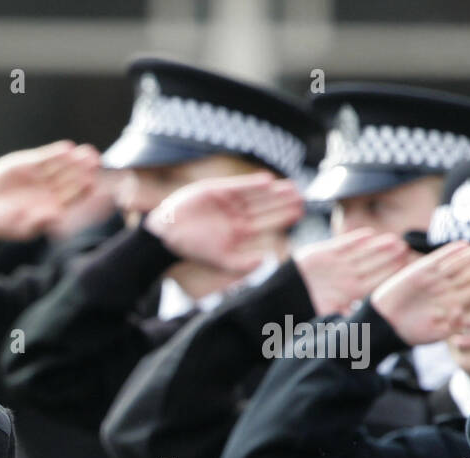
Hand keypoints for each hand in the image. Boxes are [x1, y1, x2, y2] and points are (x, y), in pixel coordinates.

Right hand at [0, 140, 99, 240]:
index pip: (73, 197)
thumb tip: (56, 217)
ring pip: (63, 166)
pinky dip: (56, 153)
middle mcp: (52, 191)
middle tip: (95, 161)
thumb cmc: (3, 224)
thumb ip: (37, 223)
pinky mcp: (32, 164)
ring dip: (75, 158)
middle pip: (72, 178)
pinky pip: (47, 157)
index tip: (91, 182)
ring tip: (86, 152)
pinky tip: (67, 148)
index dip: (83, 189)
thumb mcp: (19, 228)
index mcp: (54, 207)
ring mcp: (43, 176)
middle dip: (84, 170)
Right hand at [144, 172, 302, 273]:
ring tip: (291, 187)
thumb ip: (242, 264)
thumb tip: (265, 262)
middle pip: (264, 206)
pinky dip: (252, 183)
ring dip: (272, 191)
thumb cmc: (192, 251)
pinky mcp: (215, 190)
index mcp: (238, 232)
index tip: (300, 212)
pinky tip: (267, 182)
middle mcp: (235, 216)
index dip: (282, 216)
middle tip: (303, 196)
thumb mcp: (220, 260)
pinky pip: (238, 186)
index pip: (265, 222)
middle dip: (282, 202)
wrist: (166, 236)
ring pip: (255, 195)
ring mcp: (226, 202)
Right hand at [294, 228, 410, 316]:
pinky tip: (368, 234)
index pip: (375, 280)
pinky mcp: (319, 253)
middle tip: (405, 248)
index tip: (406, 267)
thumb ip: (347, 318)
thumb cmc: (299, 314)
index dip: (390, 273)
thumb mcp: (327, 318)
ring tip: (393, 240)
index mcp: (349, 293)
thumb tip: (370, 322)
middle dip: (388, 257)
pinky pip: (340, 245)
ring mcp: (333, 265)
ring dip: (377, 246)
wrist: (273, 303)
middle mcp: (344, 278)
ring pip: (360, 253)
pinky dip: (353, 239)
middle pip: (371, 264)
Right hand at [371, 238, 469, 345]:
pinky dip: (448, 253)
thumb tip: (461, 310)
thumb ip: (452, 325)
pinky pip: (436, 260)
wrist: (384, 326)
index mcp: (455, 301)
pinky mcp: (417, 272)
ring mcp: (433, 279)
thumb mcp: (435, 334)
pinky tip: (463, 246)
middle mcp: (447, 287)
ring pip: (459, 262)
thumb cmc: (410, 332)